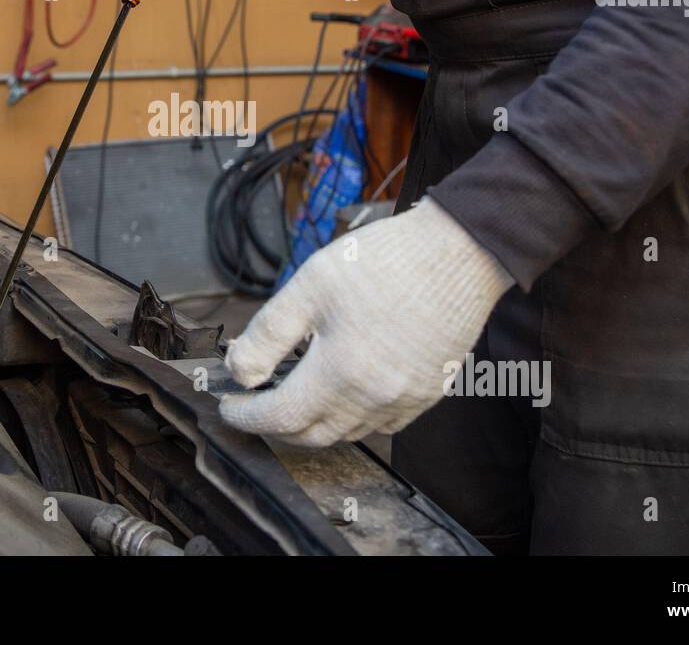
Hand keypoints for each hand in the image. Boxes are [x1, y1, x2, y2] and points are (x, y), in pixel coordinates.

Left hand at [220, 198, 514, 446]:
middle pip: (313, 435)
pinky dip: (354, 419)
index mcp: (342, 372)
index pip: (280, 417)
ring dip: (314, 424)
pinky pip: (383, 425)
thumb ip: (269, 333)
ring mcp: (406, 400)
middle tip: (256, 405)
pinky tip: (344, 394)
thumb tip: (240, 371)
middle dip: (276, 426)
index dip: (247, 416)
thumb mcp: (311, 285)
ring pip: (347, 433)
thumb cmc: (388, 261)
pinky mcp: (428, 393)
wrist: (457, 252)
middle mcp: (376, 397)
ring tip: (295, 397)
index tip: (230, 407)